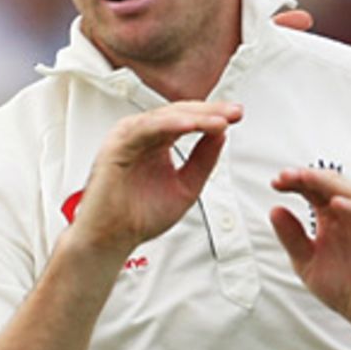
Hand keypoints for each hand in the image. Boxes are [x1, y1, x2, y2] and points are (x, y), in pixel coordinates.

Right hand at [72, 100, 241, 258]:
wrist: (113, 238)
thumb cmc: (141, 216)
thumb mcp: (186, 186)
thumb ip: (203, 161)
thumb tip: (222, 134)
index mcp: (158, 142)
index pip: (188, 120)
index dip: (213, 116)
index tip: (237, 116)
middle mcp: (143, 136)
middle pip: (179, 113)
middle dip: (209, 111)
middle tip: (235, 112)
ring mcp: (128, 138)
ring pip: (165, 117)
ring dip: (194, 116)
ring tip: (219, 120)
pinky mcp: (116, 146)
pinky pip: (144, 129)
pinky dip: (168, 125)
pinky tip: (190, 125)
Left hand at [271, 167, 350, 330]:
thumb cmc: (344, 289)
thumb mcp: (307, 263)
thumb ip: (292, 238)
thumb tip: (274, 209)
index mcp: (333, 219)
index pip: (314, 190)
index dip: (296, 183)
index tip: (275, 184)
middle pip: (332, 185)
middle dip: (309, 177)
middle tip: (287, 176)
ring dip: (329, 184)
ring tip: (306, 179)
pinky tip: (334, 204)